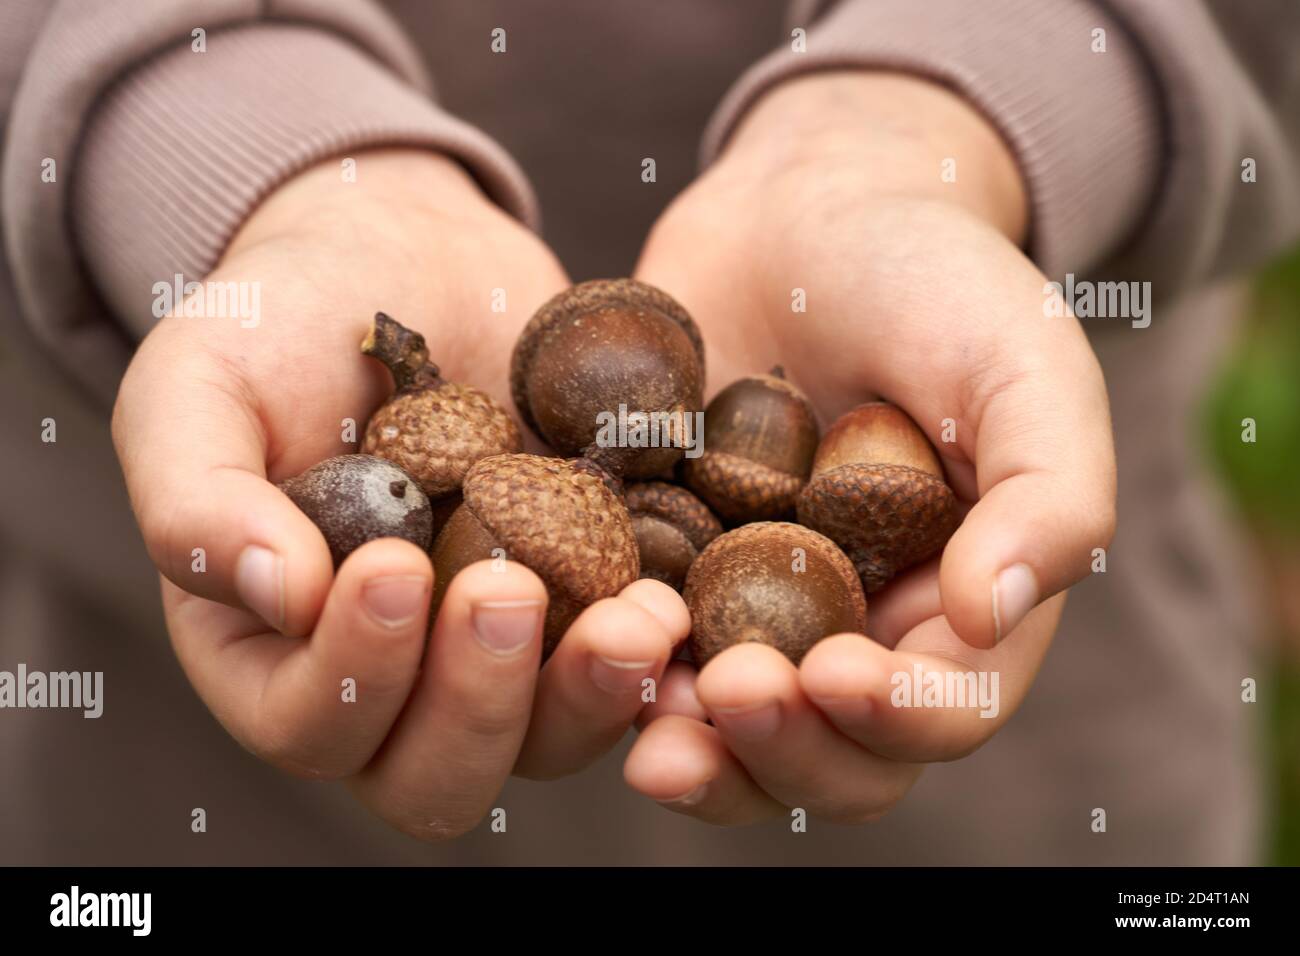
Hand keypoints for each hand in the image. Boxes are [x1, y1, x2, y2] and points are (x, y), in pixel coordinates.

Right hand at [112, 149, 688, 838]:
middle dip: (476, 707)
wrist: (404, 252)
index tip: (394, 565)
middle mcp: (387, 675)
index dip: (353, 675)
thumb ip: (196, 494)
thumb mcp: (199, 381)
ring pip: (543, 745)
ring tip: (633, 615)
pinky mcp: (579, 605)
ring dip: (589, 697)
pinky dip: (654, 655)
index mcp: (275, 648)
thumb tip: (276, 596)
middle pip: (432, 776)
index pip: (307, 724)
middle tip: (507, 593)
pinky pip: (626, 672)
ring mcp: (496, 651)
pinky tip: (676, 598)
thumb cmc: (280, 318)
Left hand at [625, 73, 1115, 823]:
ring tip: (646, 707)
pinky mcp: (660, 569)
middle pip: (830, 755)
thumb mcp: (1020, 363)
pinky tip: (578, 644)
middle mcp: (852, 630)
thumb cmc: (931, 279)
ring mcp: (749, 608)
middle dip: (784, 749)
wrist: (800, 210)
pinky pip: (632, 651)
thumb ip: (1049, 490)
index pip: (942, 710)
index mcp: (954, 604)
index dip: (894, 719)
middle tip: (729, 693)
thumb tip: (987, 616)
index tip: (833, 675)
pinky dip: (608, 667)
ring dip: (694, 744)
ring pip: (726, 732)